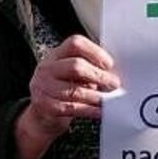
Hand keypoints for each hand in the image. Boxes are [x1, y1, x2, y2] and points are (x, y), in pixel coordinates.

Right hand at [15, 34, 119, 158]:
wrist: (43, 114)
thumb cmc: (63, 90)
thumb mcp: (72, 74)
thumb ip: (89, 68)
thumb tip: (114, 72)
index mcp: (56, 54)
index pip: (75, 44)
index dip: (95, 52)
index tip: (109, 64)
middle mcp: (47, 68)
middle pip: (76, 66)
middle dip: (99, 76)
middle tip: (114, 84)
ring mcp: (43, 87)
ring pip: (75, 90)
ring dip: (97, 96)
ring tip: (110, 99)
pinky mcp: (46, 105)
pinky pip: (72, 107)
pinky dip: (90, 110)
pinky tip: (100, 111)